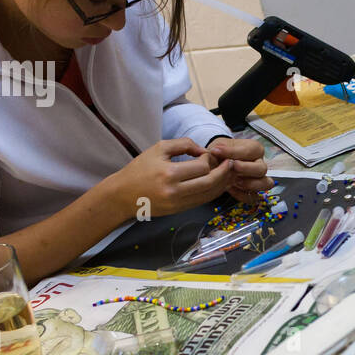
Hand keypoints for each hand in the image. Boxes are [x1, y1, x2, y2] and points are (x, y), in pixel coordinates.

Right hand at [106, 138, 234, 219]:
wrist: (122, 195)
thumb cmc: (139, 169)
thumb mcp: (158, 149)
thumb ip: (183, 144)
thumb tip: (203, 149)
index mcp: (169, 173)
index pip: (201, 167)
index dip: (209, 159)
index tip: (209, 154)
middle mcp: (175, 191)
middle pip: (210, 182)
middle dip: (224, 172)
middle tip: (231, 163)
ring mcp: (178, 203)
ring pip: (209, 194)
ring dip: (221, 184)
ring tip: (228, 173)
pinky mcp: (179, 210)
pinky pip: (201, 201)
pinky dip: (212, 192)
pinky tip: (217, 184)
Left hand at [206, 136, 271, 202]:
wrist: (211, 165)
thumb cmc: (218, 154)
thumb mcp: (218, 147)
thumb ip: (221, 149)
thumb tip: (219, 151)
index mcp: (253, 149)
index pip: (253, 150)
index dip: (235, 152)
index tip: (217, 151)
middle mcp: (258, 163)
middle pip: (262, 168)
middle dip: (246, 169)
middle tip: (232, 168)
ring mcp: (256, 178)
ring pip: (265, 184)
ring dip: (250, 184)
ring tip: (235, 181)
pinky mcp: (250, 191)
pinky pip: (253, 197)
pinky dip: (242, 195)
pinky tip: (230, 189)